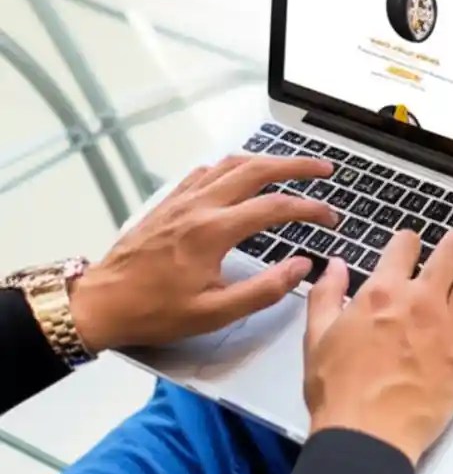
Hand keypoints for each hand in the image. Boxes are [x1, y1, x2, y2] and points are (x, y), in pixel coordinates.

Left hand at [69, 155, 338, 352]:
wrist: (100, 303)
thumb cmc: (156, 312)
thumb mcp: (215, 313)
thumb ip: (265, 289)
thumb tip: (302, 266)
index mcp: (213, 232)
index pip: (275, 207)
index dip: (311, 208)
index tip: (331, 216)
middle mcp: (199, 206)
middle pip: (257, 169)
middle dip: (296, 164)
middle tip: (325, 168)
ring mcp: (181, 200)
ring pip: (231, 163)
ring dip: (266, 160)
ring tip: (291, 166)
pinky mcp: (168, 203)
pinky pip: (206, 172)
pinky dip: (232, 167)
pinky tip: (241, 176)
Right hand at [302, 229, 452, 461]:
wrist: (367, 434)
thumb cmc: (339, 391)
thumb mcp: (316, 337)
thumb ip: (326, 295)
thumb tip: (335, 267)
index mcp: (383, 293)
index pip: (404, 246)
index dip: (408, 240)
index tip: (410, 243)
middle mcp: (420, 302)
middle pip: (450, 254)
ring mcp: (448, 328)